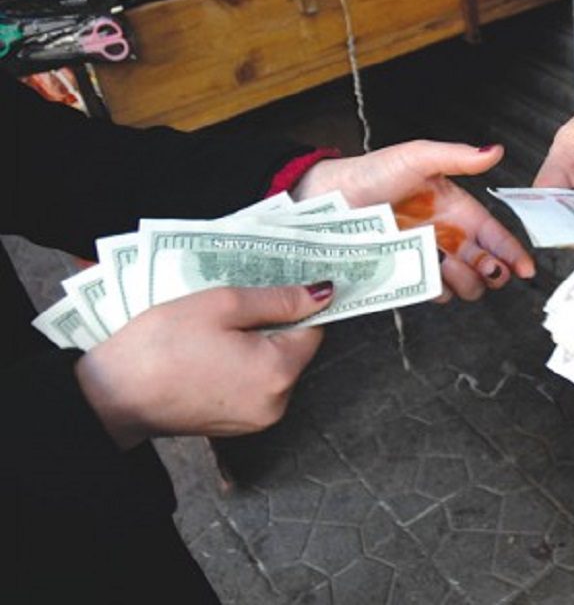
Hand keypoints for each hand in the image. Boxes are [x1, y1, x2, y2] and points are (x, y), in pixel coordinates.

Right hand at [74, 282, 334, 449]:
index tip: (277, 287)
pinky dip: (239, 367)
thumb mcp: (223, 304)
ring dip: (254, 346)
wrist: (110, 397)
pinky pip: (252, 386)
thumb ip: (279, 299)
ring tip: (216, 330)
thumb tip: (323, 293)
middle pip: (294, 350)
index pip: (313, 329)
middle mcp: (277, 403)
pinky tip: (209, 353)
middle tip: (235, 306)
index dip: (297, 304)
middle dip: (271, 325)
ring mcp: (257, 420)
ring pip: (272, 368)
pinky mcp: (235, 426)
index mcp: (279, 372)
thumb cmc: (163, 344)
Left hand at [292, 141, 535, 301]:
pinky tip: (428, 274)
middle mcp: (446, 234)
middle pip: (486, 265)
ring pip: (464, 283)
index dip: (512, 252)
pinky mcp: (406, 274)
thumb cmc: (371, 172)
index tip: (524, 269)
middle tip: (482, 266)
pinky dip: (438, 289)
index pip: (494, 234)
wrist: (329, 198)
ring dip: (464, 279)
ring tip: (446, 264)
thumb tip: (494, 151)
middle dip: (491, 270)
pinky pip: (433, 292)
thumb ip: (457, 157)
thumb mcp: (417, 157)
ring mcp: (427, 256)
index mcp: (456, 208)